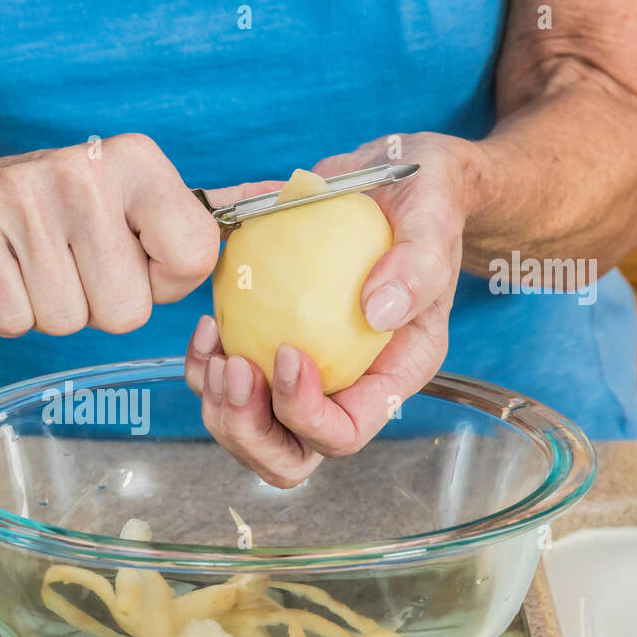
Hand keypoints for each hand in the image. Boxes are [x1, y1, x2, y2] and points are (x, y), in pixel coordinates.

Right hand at [0, 134, 225, 336]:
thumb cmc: (54, 215)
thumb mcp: (133, 200)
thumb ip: (201, 218)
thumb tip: (292, 201)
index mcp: (138, 160)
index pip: (193, 261)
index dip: (160, 280)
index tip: (127, 253)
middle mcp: (84, 170)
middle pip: (126, 309)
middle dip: (99, 303)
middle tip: (68, 263)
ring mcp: (23, 196)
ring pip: (69, 321)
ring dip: (51, 309)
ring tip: (31, 265)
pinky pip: (15, 322)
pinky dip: (7, 312)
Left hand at [185, 132, 468, 487]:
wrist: (388, 181)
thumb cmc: (422, 203)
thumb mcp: (433, 217)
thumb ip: (417, 264)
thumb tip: (378, 312)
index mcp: (391, 376)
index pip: (343, 434)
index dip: (304, 413)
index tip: (285, 352)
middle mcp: (343, 388)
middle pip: (287, 455)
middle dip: (248, 430)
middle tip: (233, 368)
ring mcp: (301, 375)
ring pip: (247, 430)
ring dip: (217, 401)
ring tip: (213, 346)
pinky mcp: (265, 348)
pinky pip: (224, 385)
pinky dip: (202, 367)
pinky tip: (205, 327)